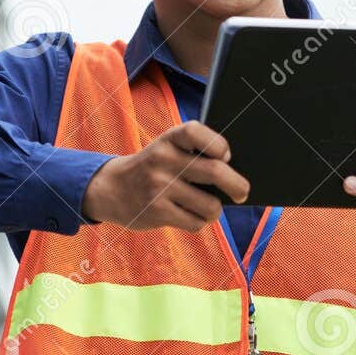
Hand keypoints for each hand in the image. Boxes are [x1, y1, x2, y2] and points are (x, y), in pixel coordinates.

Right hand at [81, 120, 250, 230]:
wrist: (112, 189)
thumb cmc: (156, 168)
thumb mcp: (168, 150)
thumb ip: (196, 155)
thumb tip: (237, 178)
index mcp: (169, 139)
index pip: (197, 132)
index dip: (218, 145)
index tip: (226, 157)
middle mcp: (163, 159)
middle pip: (215, 172)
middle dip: (237, 185)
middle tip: (242, 193)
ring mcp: (159, 186)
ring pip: (210, 205)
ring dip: (215, 210)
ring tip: (209, 208)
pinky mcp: (156, 211)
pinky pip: (195, 222)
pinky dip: (199, 222)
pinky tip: (190, 216)